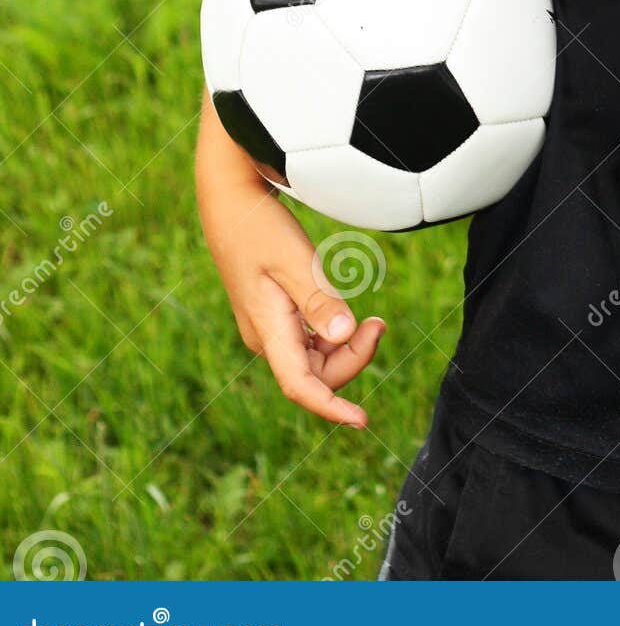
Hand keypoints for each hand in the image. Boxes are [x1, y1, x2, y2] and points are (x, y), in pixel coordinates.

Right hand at [200, 179, 385, 425]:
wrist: (232, 205)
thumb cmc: (262, 228)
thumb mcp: (294, 258)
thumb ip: (319, 297)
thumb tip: (344, 333)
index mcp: (268, 331)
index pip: (301, 385)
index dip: (331, 407)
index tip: (362, 420)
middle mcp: (267, 338)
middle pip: (317, 374)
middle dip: (354, 358)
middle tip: (381, 324)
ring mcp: (271, 330)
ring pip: (317, 360)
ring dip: (348, 348)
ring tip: (376, 321)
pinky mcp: (278, 317)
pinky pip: (312, 342)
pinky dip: (337, 337)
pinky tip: (352, 319)